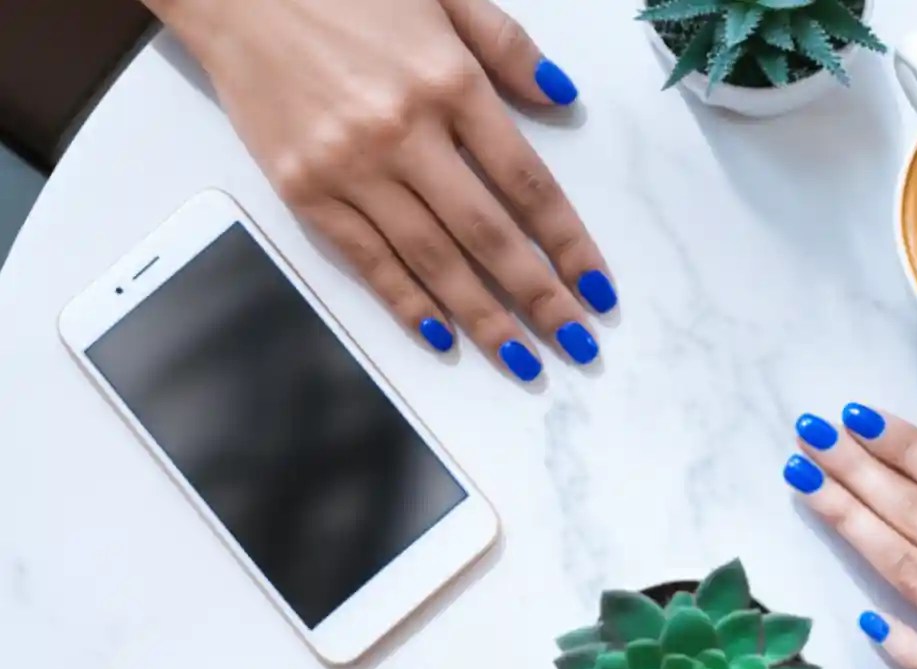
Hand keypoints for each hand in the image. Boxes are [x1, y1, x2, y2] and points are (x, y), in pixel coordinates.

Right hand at [146, 0, 615, 381]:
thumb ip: (508, 46)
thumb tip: (565, 99)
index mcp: (450, 83)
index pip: (528, 183)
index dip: (570, 245)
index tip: (599, 289)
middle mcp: (405, 133)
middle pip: (488, 235)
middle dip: (540, 299)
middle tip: (576, 343)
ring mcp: (351, 167)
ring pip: (432, 260)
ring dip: (483, 318)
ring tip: (522, 361)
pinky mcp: (304, 189)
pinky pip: (367, 260)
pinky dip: (406, 302)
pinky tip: (442, 337)